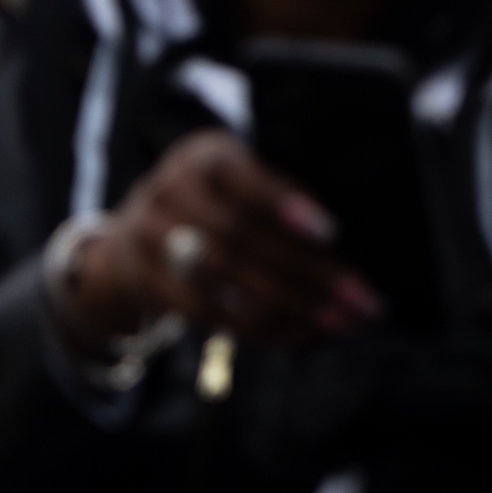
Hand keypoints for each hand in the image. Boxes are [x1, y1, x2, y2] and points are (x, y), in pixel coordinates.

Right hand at [52, 129, 382, 352]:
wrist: (130, 234)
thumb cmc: (216, 201)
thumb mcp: (235, 176)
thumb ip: (276, 197)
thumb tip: (342, 248)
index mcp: (203, 157)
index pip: (243, 179)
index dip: (284, 204)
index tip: (331, 232)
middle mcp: (170, 192)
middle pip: (241, 237)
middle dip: (308, 273)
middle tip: (361, 300)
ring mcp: (151, 239)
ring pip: (226, 279)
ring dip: (290, 307)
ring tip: (339, 324)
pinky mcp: (148, 284)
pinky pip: (207, 313)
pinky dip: (260, 327)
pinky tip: (300, 335)